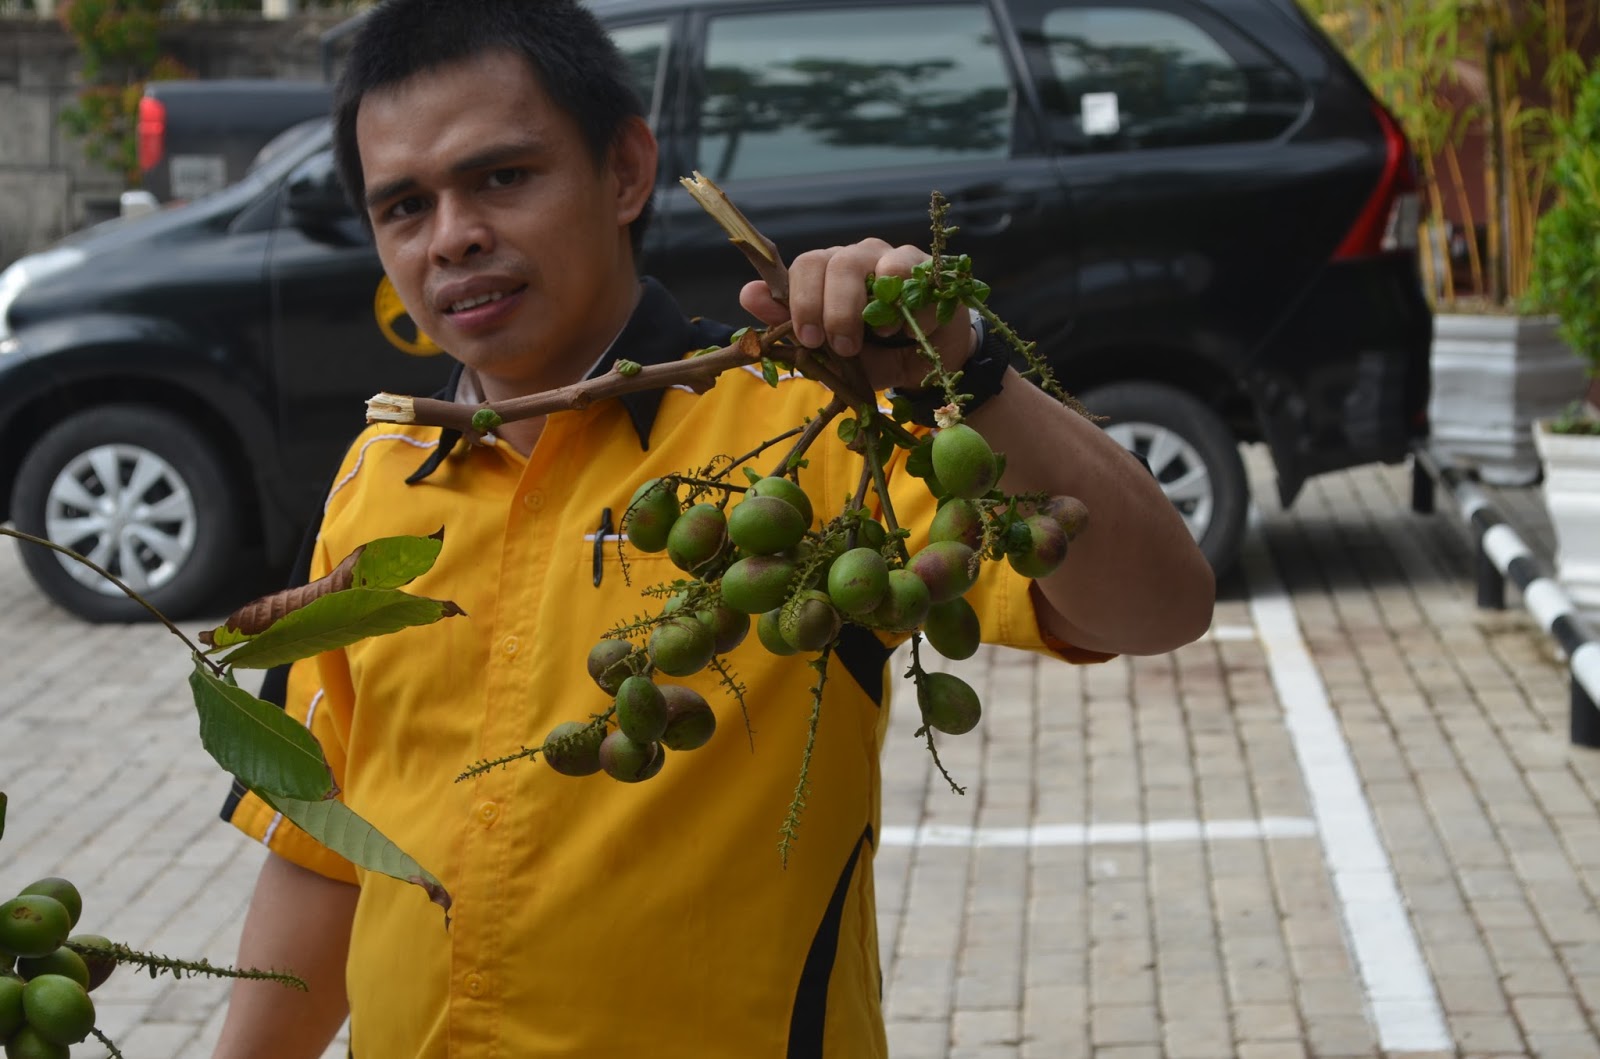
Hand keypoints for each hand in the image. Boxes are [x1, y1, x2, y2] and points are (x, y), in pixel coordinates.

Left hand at [738, 239, 977, 392]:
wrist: (927, 362)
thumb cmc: (874, 353)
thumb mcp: (830, 353)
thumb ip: (790, 326)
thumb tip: (749, 294)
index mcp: (827, 274)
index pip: (804, 266)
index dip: (801, 301)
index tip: (809, 339)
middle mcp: (856, 258)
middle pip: (833, 261)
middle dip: (831, 308)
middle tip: (840, 346)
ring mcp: (890, 257)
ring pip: (868, 262)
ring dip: (863, 306)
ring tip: (875, 337)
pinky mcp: (924, 268)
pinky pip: (907, 274)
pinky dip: (904, 307)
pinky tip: (906, 330)